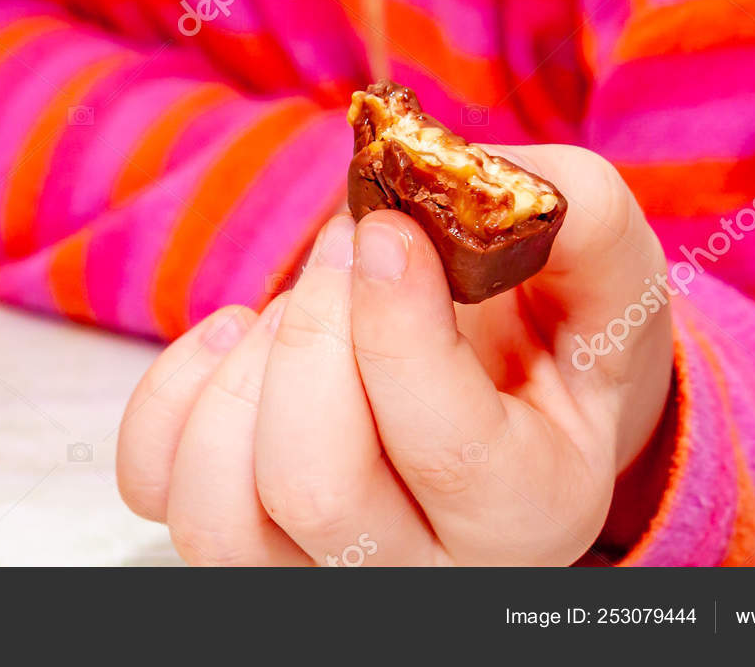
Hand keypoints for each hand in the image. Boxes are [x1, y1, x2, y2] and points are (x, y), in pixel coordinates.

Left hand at [115, 144, 676, 564]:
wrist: (514, 379)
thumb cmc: (555, 321)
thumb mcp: (601, 261)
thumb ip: (573, 214)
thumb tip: (481, 184)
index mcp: (535, 512)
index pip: (443, 448)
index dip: (396, 322)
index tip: (389, 230)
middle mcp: (422, 570)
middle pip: (313, 485)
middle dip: (313, 336)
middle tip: (346, 250)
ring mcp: (312, 565)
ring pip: (217, 511)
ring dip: (242, 375)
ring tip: (301, 305)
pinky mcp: (231, 533)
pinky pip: (154, 484)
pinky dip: (175, 392)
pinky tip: (240, 336)